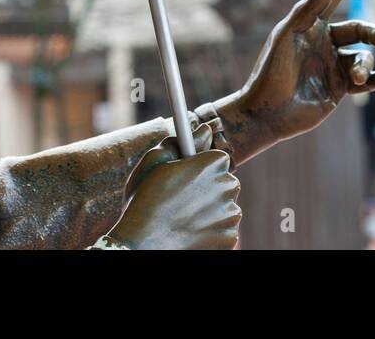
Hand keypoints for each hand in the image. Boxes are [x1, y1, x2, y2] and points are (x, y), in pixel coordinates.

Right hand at [104, 123, 240, 249]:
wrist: (144, 243)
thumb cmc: (144, 199)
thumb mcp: (154, 161)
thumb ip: (182, 142)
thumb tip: (205, 130)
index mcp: (212, 162)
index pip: (216, 158)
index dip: (199, 167)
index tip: (186, 176)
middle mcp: (228, 185)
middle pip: (223, 181)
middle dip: (207, 187)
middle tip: (181, 198)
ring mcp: (231, 213)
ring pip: (225, 205)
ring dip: (210, 209)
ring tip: (183, 217)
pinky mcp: (230, 237)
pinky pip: (225, 228)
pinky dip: (212, 230)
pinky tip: (190, 230)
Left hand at [217, 0, 374, 163]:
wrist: (265, 114)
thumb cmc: (270, 71)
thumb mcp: (286, 35)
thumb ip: (308, 9)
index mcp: (312, 21)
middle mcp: (325, 39)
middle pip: (360, 27)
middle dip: (373, 31)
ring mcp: (334, 64)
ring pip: (363, 55)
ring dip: (365, 63)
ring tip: (357, 75)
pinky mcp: (340, 89)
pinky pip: (368, 79)